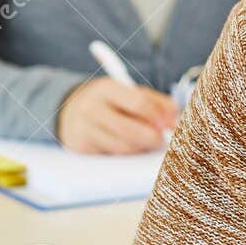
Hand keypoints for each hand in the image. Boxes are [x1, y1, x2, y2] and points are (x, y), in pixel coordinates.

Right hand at [57, 79, 176, 153]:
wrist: (70, 108)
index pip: (139, 103)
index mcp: (107, 89)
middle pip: (131, 130)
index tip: (170, 125)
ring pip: (124, 147)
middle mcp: (91, 108)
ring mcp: (83, 129)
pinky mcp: (81, 147)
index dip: (159, 117)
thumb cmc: (112, 101)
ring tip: (147, 142)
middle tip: (163, 140)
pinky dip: (128, 153)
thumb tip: (175, 121)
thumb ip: (159, 103)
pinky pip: (113, 155)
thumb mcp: (132, 92)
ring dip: (142, 148)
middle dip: (154, 138)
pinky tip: (130, 145)